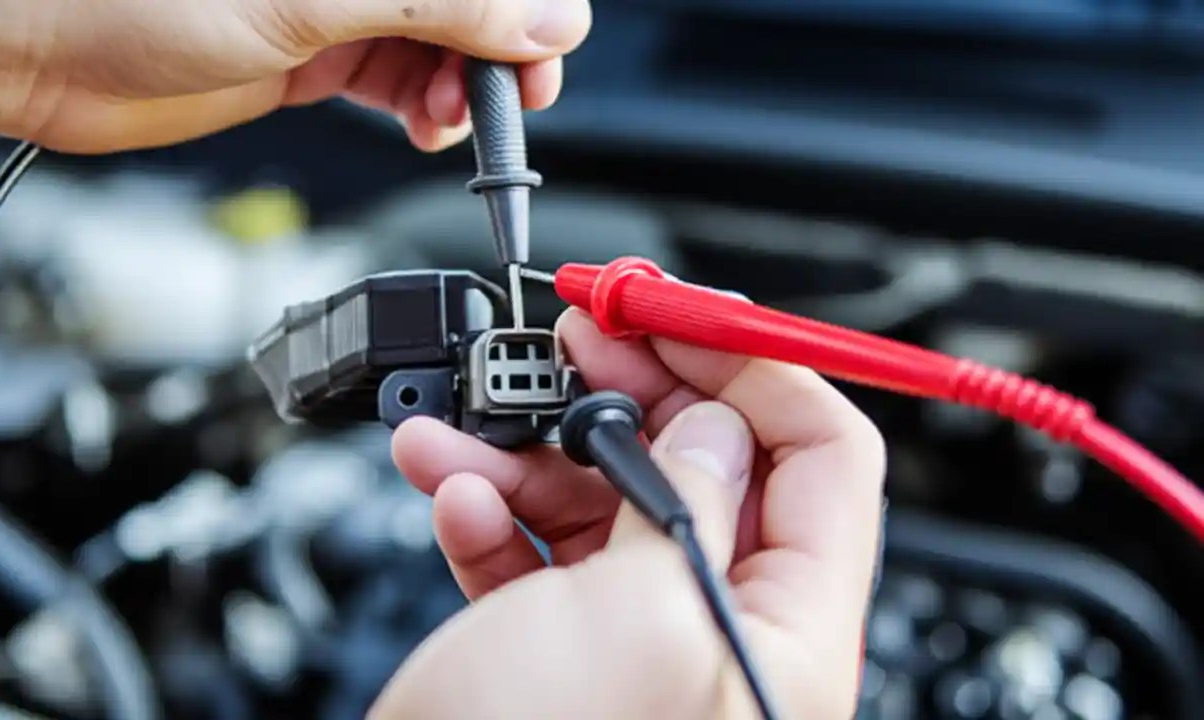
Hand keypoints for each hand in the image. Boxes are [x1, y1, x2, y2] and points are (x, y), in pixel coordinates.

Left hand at [0, 0, 590, 153]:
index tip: (541, 54)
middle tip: (507, 99)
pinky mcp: (317, 52)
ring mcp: (340, 5)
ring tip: (449, 120)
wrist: (47, 51)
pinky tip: (424, 126)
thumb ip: (440, 6)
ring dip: (464, 91)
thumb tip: (547, 19)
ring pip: (443, 46)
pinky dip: (424, 109)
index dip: (527, 9)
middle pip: (474, 5)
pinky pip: (401, 79)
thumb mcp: (314, 1)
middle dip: (501, 54)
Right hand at [373, 309, 886, 719]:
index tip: (676, 319)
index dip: (754, 373)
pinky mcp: (557, 647)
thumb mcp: (637, 620)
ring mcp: (635, 639)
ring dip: (530, 447)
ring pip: (605, 497)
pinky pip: (539, 549)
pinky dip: (495, 509)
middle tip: (575, 344)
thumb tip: (715, 429)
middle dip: (632, 391)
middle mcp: (721, 631)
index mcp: (786, 633)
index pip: (822, 463)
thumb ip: (690, 505)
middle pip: (705, 464)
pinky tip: (457, 496)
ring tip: (465, 428)